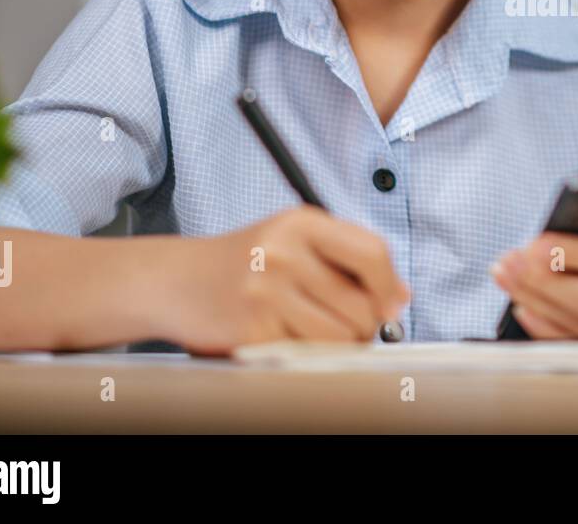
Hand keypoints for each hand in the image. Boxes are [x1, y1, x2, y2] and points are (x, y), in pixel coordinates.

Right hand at [162, 206, 408, 354]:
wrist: (175, 281)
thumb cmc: (247, 263)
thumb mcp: (296, 242)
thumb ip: (349, 261)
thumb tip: (401, 296)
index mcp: (302, 222)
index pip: (372, 252)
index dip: (390, 285)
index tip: (393, 306)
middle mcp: (284, 251)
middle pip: (362, 306)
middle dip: (363, 326)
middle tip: (343, 326)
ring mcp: (265, 290)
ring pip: (340, 337)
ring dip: (336, 345)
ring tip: (310, 331)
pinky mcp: (251, 329)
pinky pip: (306, 355)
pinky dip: (301, 355)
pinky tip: (280, 337)